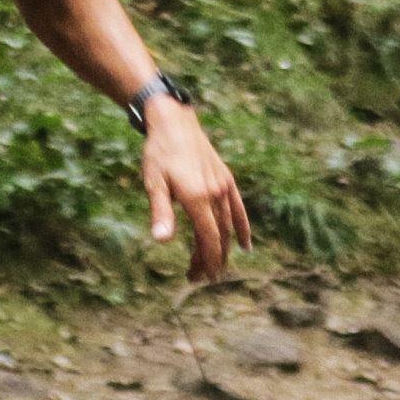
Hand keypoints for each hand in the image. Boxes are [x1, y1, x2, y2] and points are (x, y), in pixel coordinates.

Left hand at [141, 105, 251, 284]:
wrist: (174, 122)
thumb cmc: (159, 154)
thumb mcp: (154, 184)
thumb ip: (161, 213)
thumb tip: (161, 241)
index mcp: (197, 198)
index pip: (209, 239)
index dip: (208, 261)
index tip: (202, 278)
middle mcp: (215, 194)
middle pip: (218, 236)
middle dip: (210, 259)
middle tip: (197, 277)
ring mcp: (223, 187)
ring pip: (227, 225)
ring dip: (222, 248)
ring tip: (211, 265)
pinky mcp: (226, 179)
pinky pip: (238, 209)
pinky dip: (242, 228)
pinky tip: (245, 245)